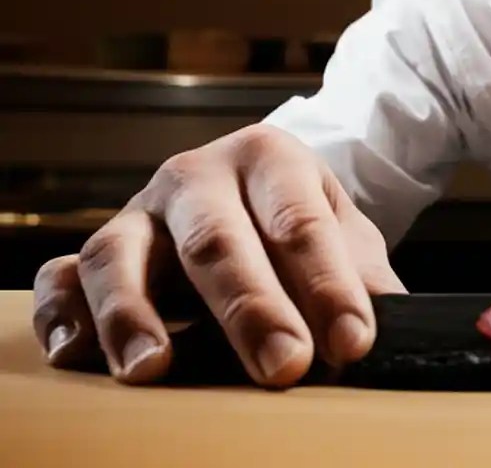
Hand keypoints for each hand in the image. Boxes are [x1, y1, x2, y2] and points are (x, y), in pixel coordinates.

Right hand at [31, 124, 404, 386]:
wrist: (256, 193)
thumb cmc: (305, 224)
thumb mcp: (350, 237)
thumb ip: (367, 279)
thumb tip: (393, 328)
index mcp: (270, 157)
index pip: (301, 222)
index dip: (329, 285)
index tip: (353, 342)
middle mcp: (197, 175)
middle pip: (217, 239)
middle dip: (251, 308)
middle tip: (284, 367)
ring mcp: (139, 211)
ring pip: (120, 253)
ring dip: (133, 313)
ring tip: (155, 369)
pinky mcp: (97, 249)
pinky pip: (62, 278)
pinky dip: (63, 315)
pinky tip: (80, 355)